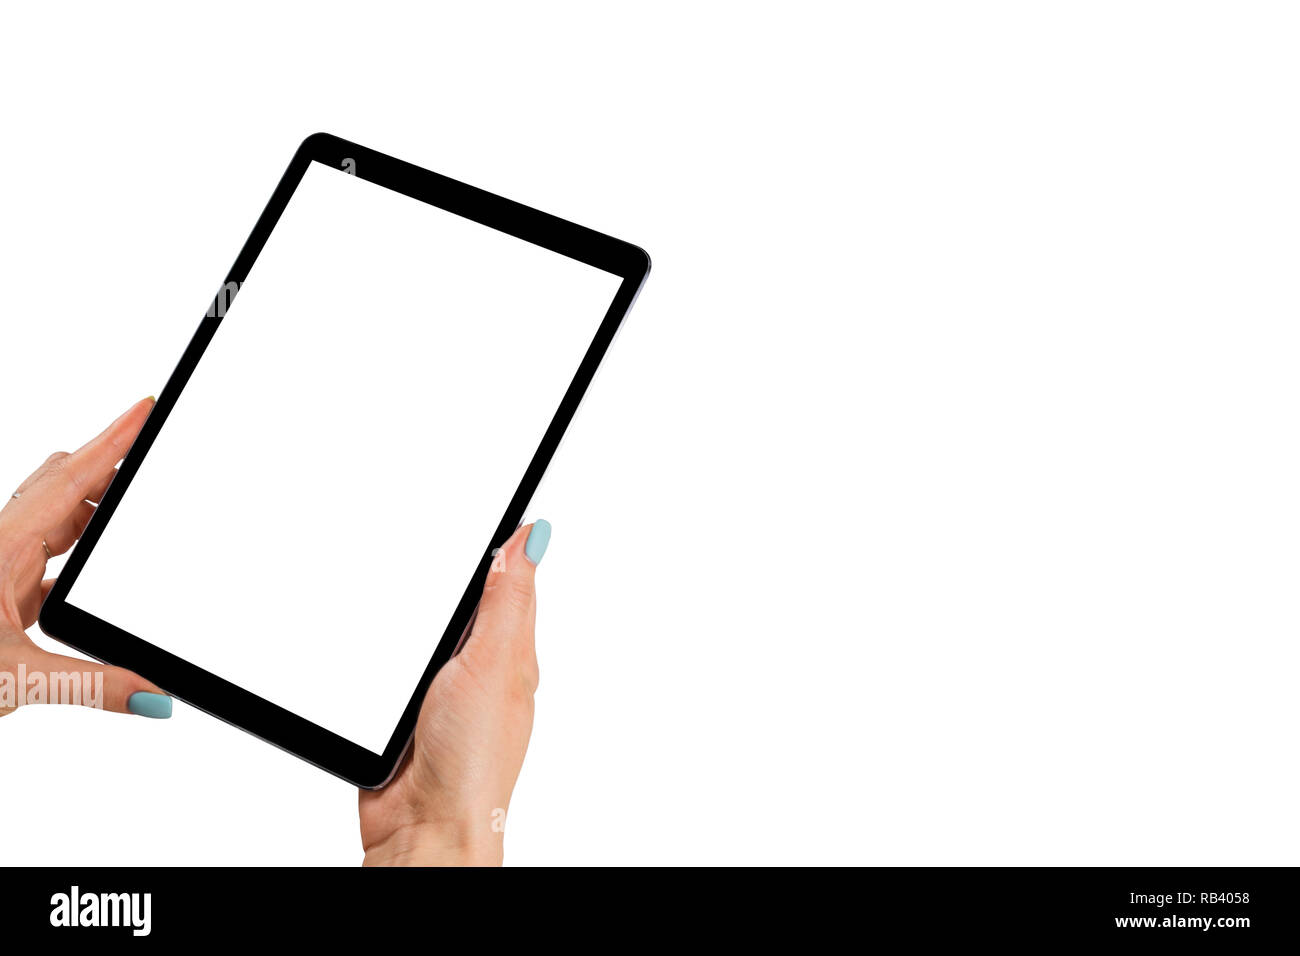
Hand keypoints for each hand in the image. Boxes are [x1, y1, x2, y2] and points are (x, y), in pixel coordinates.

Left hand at [0, 397, 170, 717]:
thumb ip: (93, 687)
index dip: (114, 439)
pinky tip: (94, 578)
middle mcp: (1, 547)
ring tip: (133, 510)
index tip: (146, 408)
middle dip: (112, 466)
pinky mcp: (0, 595)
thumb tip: (155, 693)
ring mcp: (0, 569)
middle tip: (154, 460)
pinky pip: (49, 556)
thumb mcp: (19, 679)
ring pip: (53, 516)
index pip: (71, 477)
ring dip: (94, 509)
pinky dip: (81, 554)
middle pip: (62, 483)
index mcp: (3, 547)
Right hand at [358, 519, 550, 865]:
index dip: (504, 541)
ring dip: (416, 605)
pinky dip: (385, 647)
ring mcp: (439, 688)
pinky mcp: (403, 709)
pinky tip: (377, 630)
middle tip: (460, 517)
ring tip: (421, 558)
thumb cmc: (473, 759)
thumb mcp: (494, 663)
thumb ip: (506, 601)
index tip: (504, 498)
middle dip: (457, 565)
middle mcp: (478, 666)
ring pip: (426, 628)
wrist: (423, 826)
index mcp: (509, 649)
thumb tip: (532, 537)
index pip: (509, 580)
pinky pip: (394, 662)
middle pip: (464, 599)